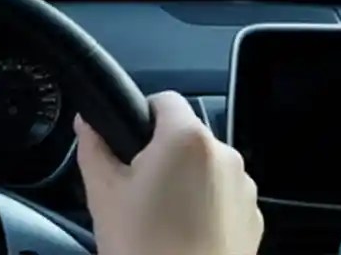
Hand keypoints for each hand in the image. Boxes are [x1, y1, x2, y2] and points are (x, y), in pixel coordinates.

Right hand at [75, 91, 262, 254]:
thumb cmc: (145, 249)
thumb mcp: (103, 194)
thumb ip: (93, 147)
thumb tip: (88, 125)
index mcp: (187, 140)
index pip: (164, 100)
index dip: (140, 115)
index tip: (126, 143)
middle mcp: (224, 157)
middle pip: (185, 136)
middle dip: (161, 154)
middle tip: (135, 188)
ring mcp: (244, 189)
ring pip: (204, 168)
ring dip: (184, 180)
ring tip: (158, 217)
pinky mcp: (252, 218)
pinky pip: (222, 197)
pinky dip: (203, 206)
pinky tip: (181, 233)